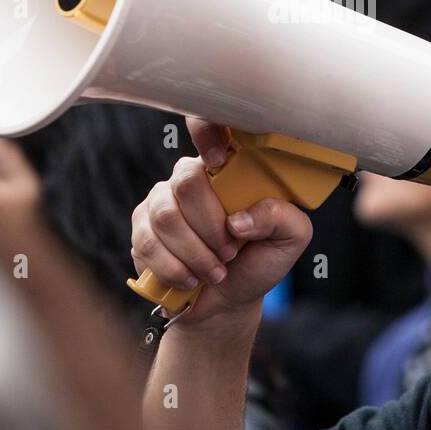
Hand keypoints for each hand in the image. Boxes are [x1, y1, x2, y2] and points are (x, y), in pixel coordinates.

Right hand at [129, 118, 312, 327]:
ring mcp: (159, 202)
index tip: (219, 162)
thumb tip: (240, 219)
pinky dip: (174, 269)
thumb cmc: (259, 260)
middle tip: (229, 252)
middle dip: (211, 227)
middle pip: (186, 183)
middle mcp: (188, 178)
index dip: (207, 135)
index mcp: (226, 168)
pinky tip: (191, 279)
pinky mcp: (141, 230)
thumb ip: (281, 217)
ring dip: (195, 254)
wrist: (229, 300)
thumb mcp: (289, 239)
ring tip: (214, 271)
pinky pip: (147, 243)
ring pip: (166, 217)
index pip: (207, 129)